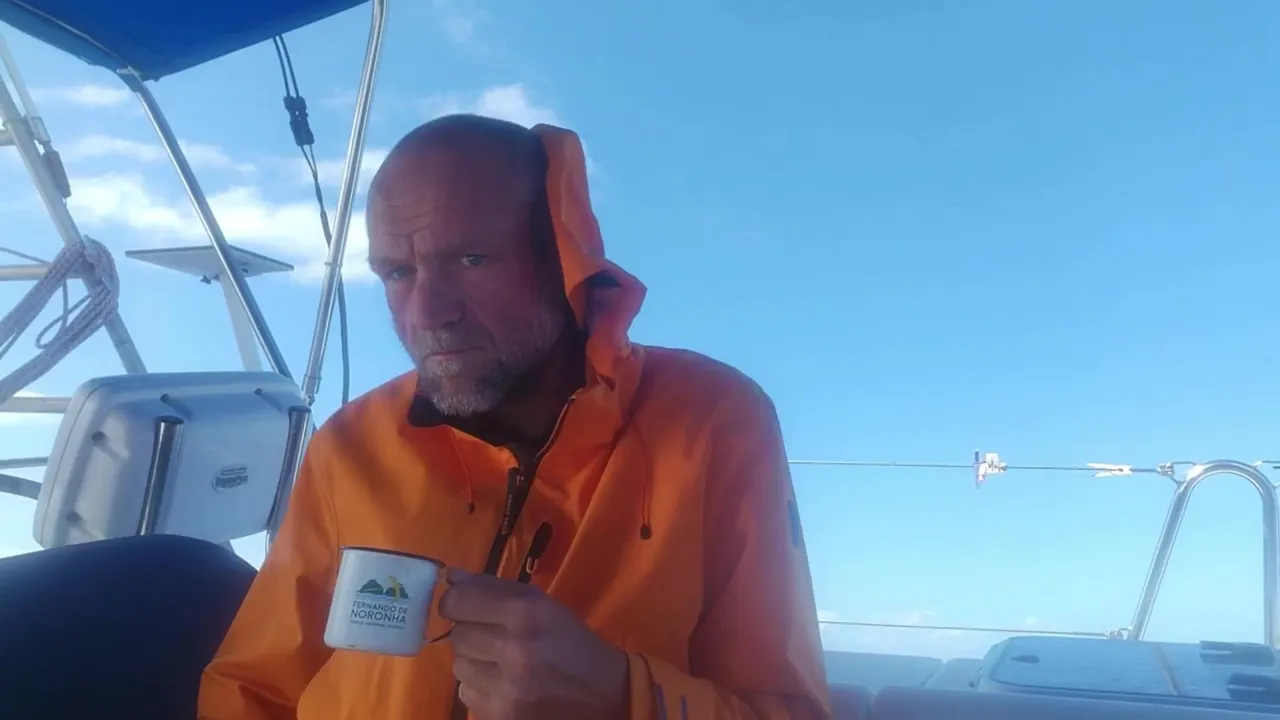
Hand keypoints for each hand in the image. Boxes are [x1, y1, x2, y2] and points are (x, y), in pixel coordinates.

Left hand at [439, 568, 628, 719]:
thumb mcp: (542, 605)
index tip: (463, 606)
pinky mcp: (502, 716)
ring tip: (501, 663)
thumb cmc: (572, 642)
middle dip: (471, 633)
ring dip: (475, 662)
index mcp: (526, 613)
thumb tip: (450, 577)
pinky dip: (481, 688)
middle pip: (456, 635)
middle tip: (494, 637)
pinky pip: (466, 694)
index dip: (455, 602)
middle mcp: (513, 649)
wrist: (605, 694)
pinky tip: (505, 685)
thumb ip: (494, 588)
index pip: (457, 601)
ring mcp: (506, 688)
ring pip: (458, 666)